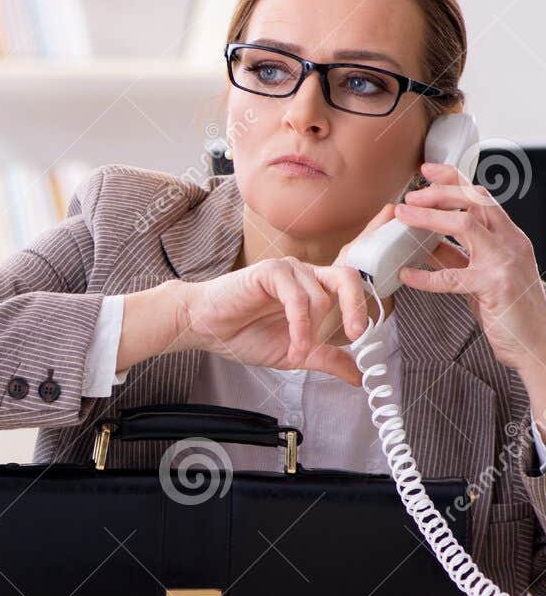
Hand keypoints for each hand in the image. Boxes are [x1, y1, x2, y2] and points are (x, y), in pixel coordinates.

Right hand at [174, 256, 369, 384]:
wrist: (205, 329)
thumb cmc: (243, 334)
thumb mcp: (295, 353)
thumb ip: (326, 358)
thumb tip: (358, 376)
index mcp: (313, 289)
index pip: (350, 272)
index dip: (374, 239)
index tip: (390, 218)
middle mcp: (304, 275)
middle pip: (347, 277)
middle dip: (357, 306)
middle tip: (355, 334)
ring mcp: (288, 271)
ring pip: (321, 297)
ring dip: (312, 332)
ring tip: (296, 351)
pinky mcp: (270, 272)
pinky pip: (298, 298)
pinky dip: (299, 326)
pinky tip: (292, 343)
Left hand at [394, 160, 545, 373]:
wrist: (536, 343)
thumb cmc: (510, 309)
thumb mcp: (485, 274)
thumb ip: (460, 256)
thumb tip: (429, 242)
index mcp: (508, 237)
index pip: (482, 198)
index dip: (454, 180)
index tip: (428, 170)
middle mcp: (510, 243)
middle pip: (475, 201)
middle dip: (440, 192)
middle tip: (411, 195)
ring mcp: (505, 262)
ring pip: (465, 225)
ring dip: (429, 218)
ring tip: (403, 216)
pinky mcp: (494, 286)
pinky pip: (453, 276)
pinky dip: (426, 275)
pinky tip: (407, 276)